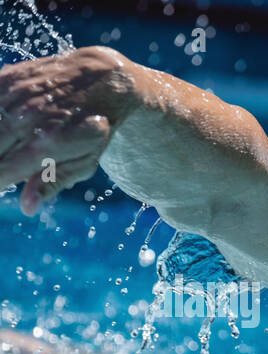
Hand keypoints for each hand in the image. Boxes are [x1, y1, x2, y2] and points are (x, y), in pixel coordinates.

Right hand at [0, 46, 133, 214]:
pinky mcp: (8, 78)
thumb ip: (52, 182)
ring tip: (7, 150)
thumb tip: (27, 207)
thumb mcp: (85, 162)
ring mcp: (17, 95)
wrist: (103, 80)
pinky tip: (4, 130)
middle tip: (3, 169)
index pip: (2, 171)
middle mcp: (29, 117)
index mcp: (49, 143)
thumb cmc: (93, 129)